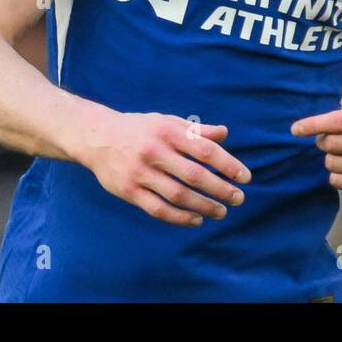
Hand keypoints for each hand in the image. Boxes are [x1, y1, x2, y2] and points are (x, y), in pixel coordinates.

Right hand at [76, 110, 250, 226]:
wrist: (96, 137)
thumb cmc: (139, 129)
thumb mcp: (166, 121)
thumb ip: (195, 130)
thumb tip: (224, 134)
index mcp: (167, 131)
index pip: (204, 150)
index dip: (228, 164)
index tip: (245, 177)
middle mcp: (154, 151)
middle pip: (194, 175)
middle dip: (220, 189)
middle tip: (238, 198)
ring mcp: (140, 173)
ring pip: (178, 195)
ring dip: (204, 206)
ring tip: (221, 211)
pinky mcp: (128, 190)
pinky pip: (158, 209)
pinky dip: (180, 217)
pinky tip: (196, 219)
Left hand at [291, 48, 341, 196]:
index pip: (338, 122)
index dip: (314, 124)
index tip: (295, 129)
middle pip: (332, 144)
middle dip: (324, 141)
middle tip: (330, 138)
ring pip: (333, 164)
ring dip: (329, 158)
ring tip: (340, 152)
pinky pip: (338, 182)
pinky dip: (335, 175)